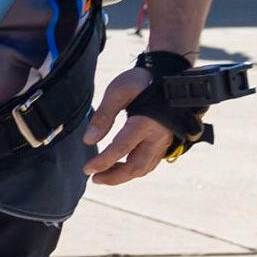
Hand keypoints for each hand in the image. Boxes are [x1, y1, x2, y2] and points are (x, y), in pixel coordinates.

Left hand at [82, 66, 177, 185]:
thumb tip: (89, 141)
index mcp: (146, 123)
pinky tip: (121, 168)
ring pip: (144, 167)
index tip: (87, 170)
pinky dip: (135, 169)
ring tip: (104, 175)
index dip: (104, 161)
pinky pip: (150, 163)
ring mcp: (164, 141)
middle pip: (136, 166)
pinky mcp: (165, 143)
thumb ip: (104, 115)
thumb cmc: (142, 81)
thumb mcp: (118, 90)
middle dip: (114, 177)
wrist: (169, 77)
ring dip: (124, 175)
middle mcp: (158, 137)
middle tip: (94, 178)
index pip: (122, 148)